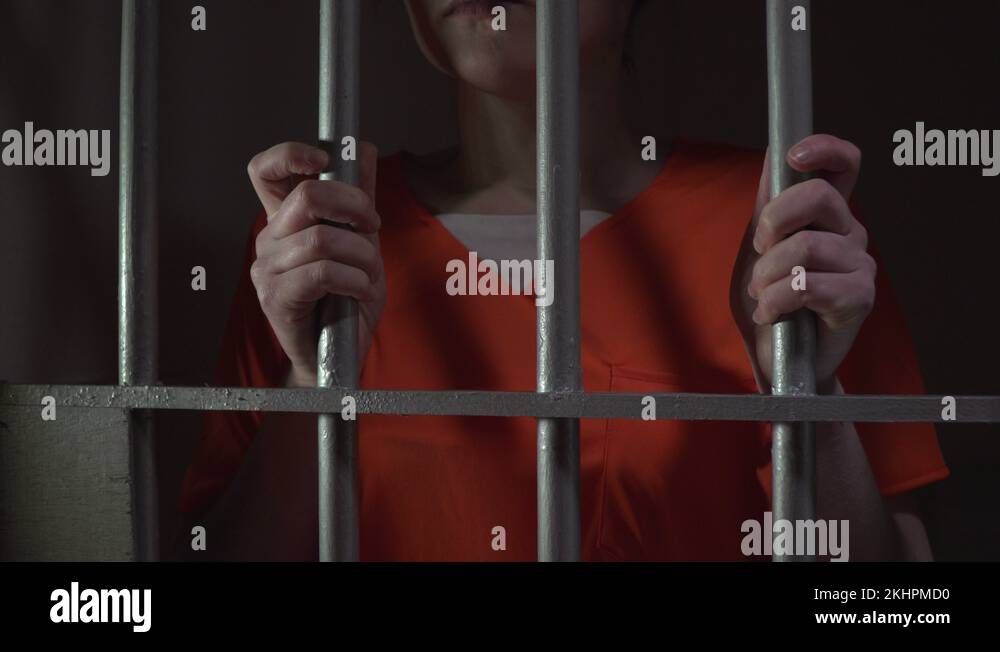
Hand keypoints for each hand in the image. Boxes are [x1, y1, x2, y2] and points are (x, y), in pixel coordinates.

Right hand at [247, 141, 385, 386]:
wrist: (337, 359)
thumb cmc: (346, 302)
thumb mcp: (361, 245)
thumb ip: (358, 201)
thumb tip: (363, 150)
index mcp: (284, 221)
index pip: (264, 170)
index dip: (290, 153)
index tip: (324, 159)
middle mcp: (269, 239)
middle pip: (306, 195)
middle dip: (355, 205)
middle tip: (373, 227)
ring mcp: (267, 268)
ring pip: (321, 238)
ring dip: (361, 256)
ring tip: (369, 275)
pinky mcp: (275, 297)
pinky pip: (321, 272)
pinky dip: (354, 280)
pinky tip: (361, 293)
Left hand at [730, 134, 874, 391]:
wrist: (775, 359)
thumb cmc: (769, 301)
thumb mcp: (759, 247)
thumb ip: (770, 203)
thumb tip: (774, 152)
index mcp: (828, 217)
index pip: (845, 165)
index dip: (825, 149)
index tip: (793, 157)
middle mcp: (850, 234)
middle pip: (818, 196)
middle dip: (773, 221)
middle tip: (759, 252)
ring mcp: (860, 265)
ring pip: (805, 246)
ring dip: (767, 275)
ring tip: (762, 295)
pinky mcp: (859, 299)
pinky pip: (807, 285)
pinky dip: (775, 301)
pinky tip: (771, 314)